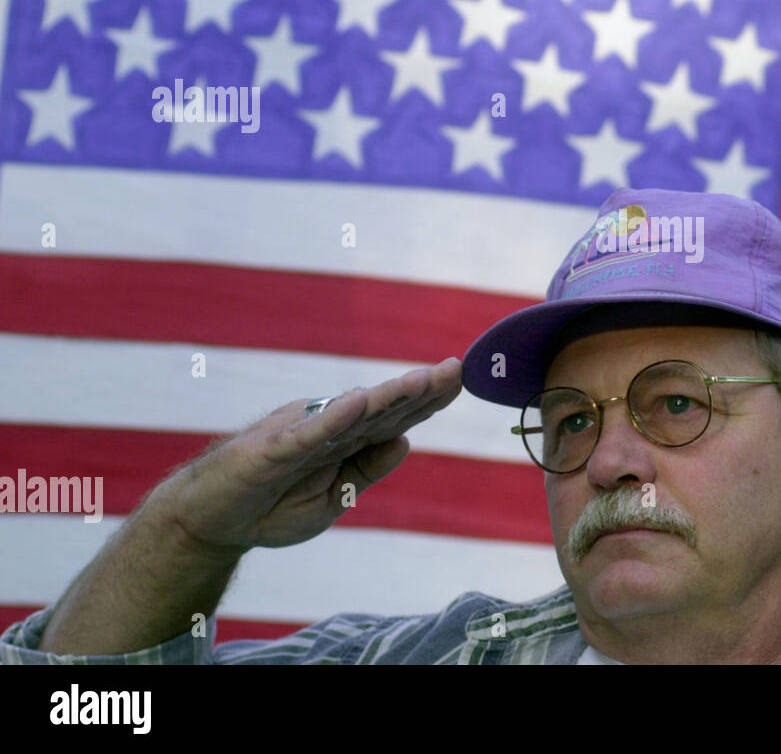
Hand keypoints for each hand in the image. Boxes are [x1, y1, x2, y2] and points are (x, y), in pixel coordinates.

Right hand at [151, 358, 461, 552]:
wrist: (211, 521)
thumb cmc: (271, 506)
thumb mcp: (333, 498)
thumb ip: (366, 470)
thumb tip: (406, 442)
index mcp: (345, 441)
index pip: (394, 417)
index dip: (426, 399)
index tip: (460, 378)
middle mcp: (327, 428)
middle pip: (381, 407)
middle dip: (419, 389)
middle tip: (456, 368)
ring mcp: (300, 435)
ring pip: (351, 413)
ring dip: (386, 397)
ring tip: (421, 380)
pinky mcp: (270, 450)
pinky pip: (306, 434)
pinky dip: (332, 419)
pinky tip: (358, 403)